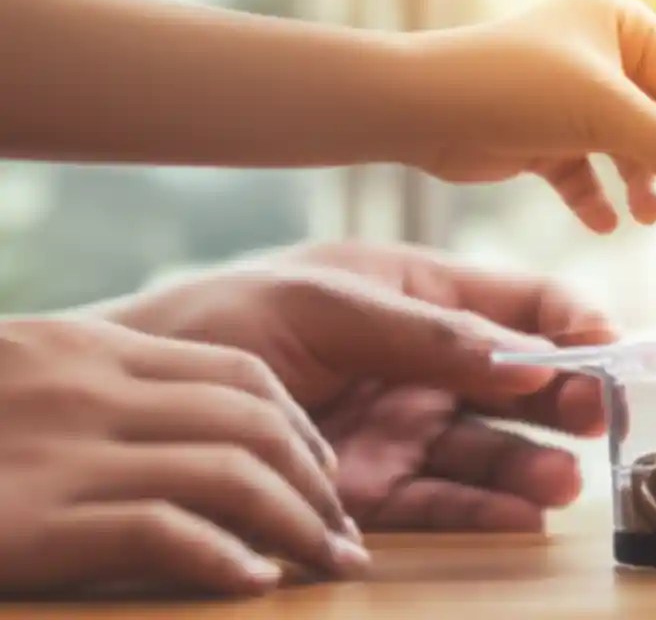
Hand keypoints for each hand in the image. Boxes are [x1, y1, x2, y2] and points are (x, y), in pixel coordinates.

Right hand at [0, 318, 366, 596]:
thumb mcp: (20, 387)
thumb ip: (94, 397)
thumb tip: (175, 438)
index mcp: (90, 348)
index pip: (237, 373)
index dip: (302, 426)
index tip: (328, 472)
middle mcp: (87, 388)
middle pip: (252, 423)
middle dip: (318, 483)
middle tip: (347, 534)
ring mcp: (61, 452)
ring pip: (230, 474)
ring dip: (299, 525)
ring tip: (331, 565)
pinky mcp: (29, 523)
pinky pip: (161, 532)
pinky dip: (222, 560)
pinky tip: (258, 583)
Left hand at [98, 241, 615, 528]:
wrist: (133, 406)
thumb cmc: (223, 319)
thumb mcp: (328, 304)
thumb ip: (431, 332)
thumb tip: (533, 356)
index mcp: (419, 294)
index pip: (518, 302)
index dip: (571, 321)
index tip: (609, 347)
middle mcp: (423, 363)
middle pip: (520, 382)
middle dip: (567, 396)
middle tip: (595, 417)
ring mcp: (403, 427)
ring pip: (490, 448)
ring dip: (532, 464)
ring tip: (560, 482)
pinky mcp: (375, 489)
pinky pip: (443, 503)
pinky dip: (484, 513)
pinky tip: (521, 519)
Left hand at [397, 0, 655, 231]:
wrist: (423, 110)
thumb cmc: (517, 89)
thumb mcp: (608, 114)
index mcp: (621, 23)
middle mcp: (600, 54)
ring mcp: (570, 97)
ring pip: (624, 147)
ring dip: (638, 184)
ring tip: (646, 217)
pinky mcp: (544, 136)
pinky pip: (585, 171)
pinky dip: (596, 197)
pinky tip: (603, 222)